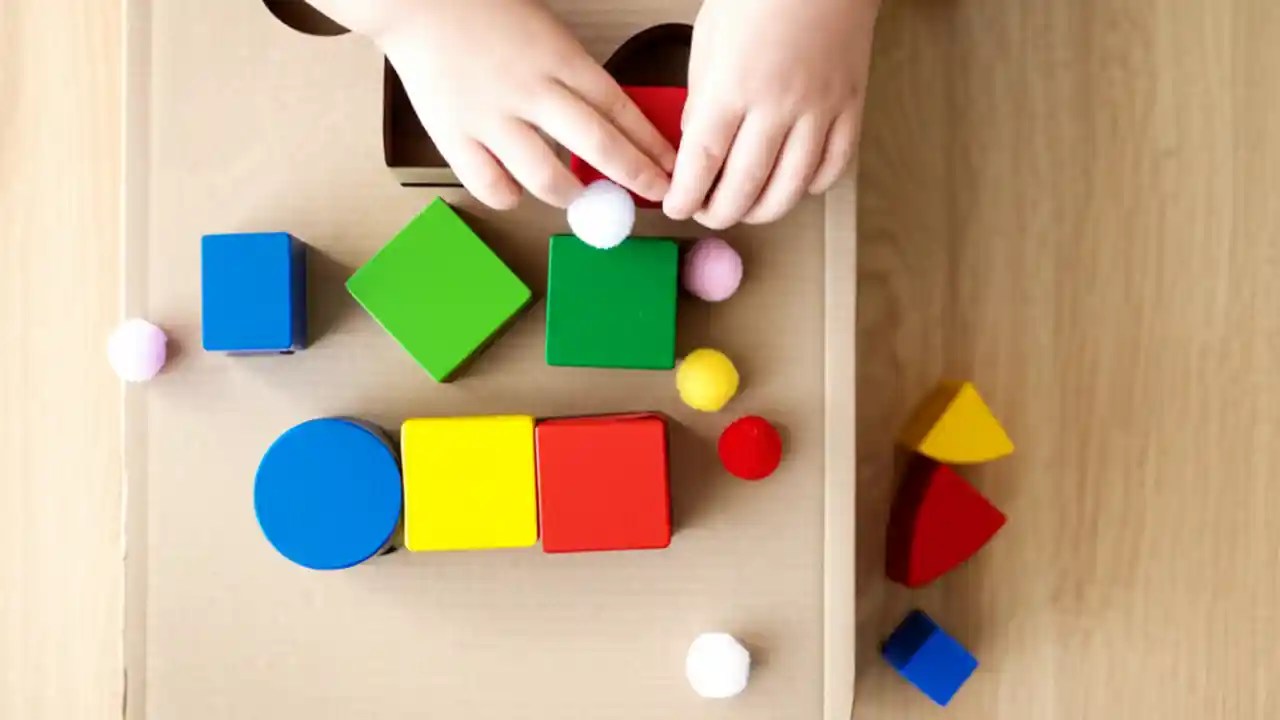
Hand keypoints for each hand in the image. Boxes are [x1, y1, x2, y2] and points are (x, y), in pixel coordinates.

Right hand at [310, 0, 674, 209]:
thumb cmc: (484, 11)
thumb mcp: (545, 32)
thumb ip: (571, 74)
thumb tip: (609, 119)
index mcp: (559, 58)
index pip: (619, 110)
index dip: (650, 145)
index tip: (671, 167)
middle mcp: (531, 91)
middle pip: (599, 146)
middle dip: (634, 176)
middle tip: (653, 195)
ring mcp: (492, 119)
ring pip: (547, 178)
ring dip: (573, 196)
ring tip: (580, 198)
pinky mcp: (454, 138)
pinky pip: (492, 186)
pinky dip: (510, 197)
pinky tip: (517, 192)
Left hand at [664, 0, 877, 227]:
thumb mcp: (708, 41)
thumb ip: (701, 97)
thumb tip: (696, 142)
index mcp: (732, 88)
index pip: (702, 163)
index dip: (686, 197)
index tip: (677, 208)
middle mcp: (777, 107)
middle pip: (745, 187)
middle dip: (720, 212)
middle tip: (708, 213)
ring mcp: (818, 110)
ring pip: (791, 189)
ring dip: (763, 210)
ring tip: (746, 209)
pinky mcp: (850, 107)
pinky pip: (833, 167)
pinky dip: (810, 187)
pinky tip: (793, 185)